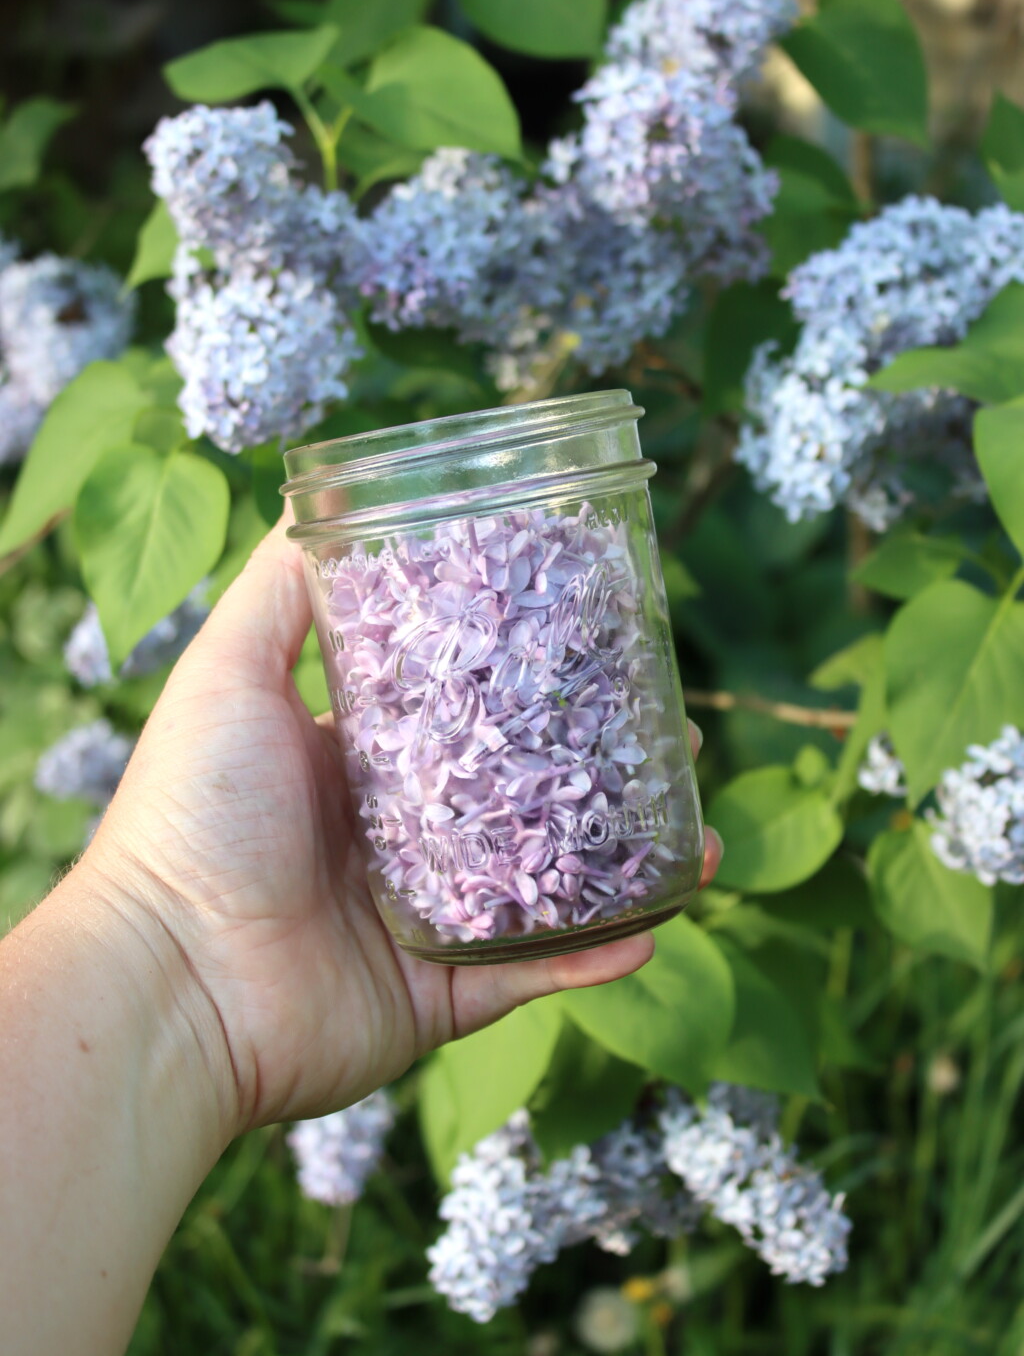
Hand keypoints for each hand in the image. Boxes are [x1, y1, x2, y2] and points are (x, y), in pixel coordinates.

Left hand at [84, 515, 722, 1139]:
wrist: (165, 984)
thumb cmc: (192, 815)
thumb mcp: (226, 676)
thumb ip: (275, 594)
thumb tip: (308, 506)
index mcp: (352, 761)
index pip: (461, 707)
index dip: (528, 678)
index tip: (597, 642)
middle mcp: (394, 835)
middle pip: (517, 790)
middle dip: (596, 763)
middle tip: (672, 728)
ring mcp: (422, 916)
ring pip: (544, 880)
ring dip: (621, 855)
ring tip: (696, 824)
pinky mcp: (437, 992)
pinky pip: (534, 971)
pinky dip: (597, 951)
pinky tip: (658, 917)